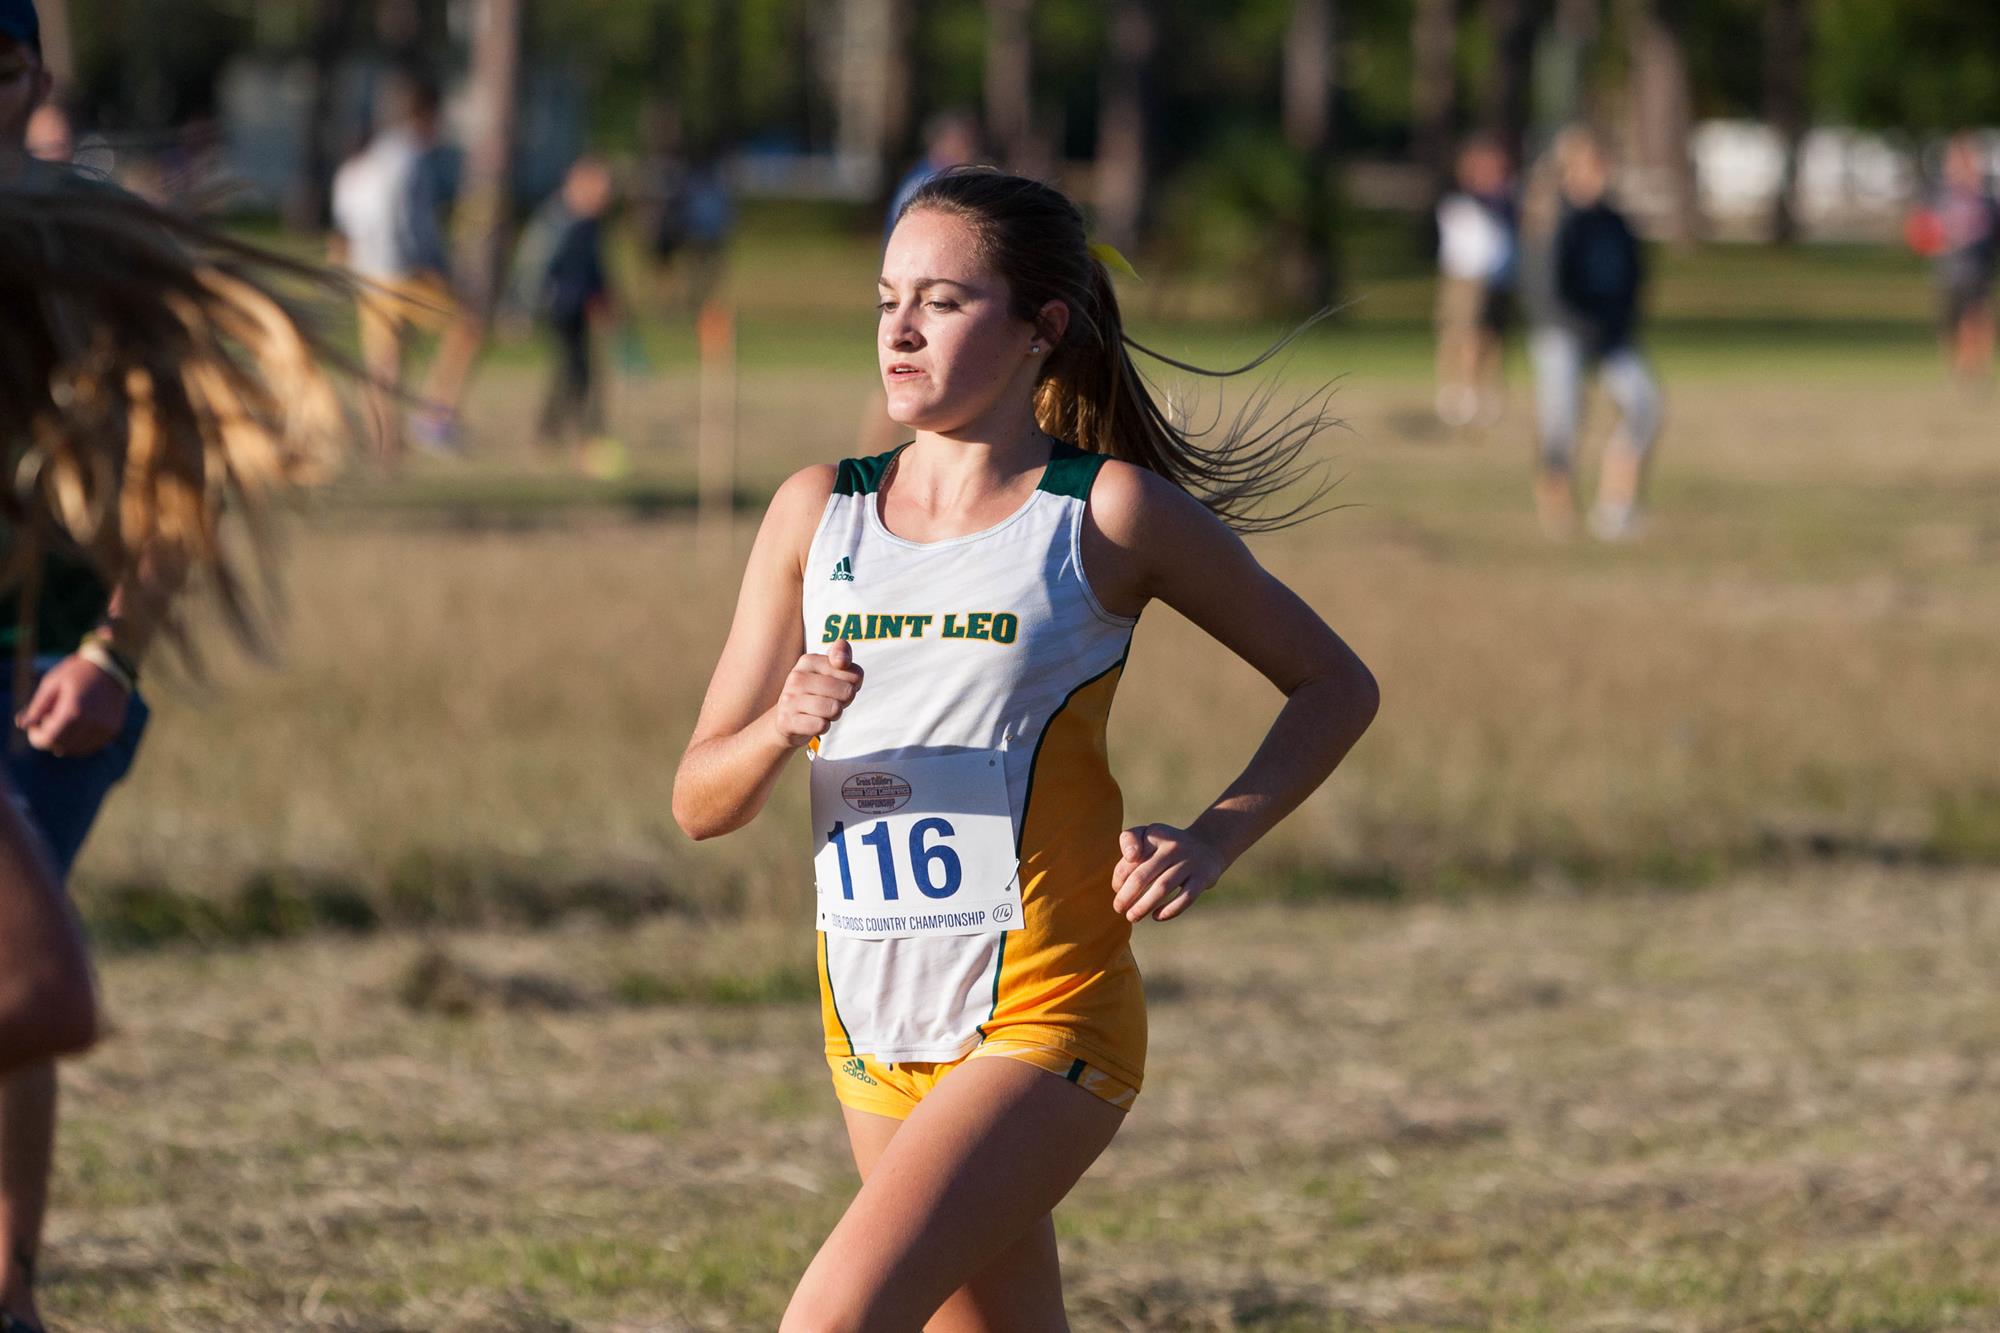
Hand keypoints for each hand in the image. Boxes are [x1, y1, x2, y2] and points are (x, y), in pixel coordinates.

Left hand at [16, 655, 131, 757]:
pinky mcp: (113, 731)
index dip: (36, 736)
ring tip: (65, 721)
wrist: (112, 668)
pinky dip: (80, 741)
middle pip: (61, 746)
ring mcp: (105, 728)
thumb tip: (23, 725)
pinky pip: (90, 746)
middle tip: (50, 720)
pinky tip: (79, 725)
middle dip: (50, 737)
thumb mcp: (52, 684)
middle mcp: (92, 723)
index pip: (48, 739)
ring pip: (76, 749)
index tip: (35, 725)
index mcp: (74, 711)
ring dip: (65, 740)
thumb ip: (37, 707)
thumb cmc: (77, 673)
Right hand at [770, 638, 863, 748]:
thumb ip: (842, 654)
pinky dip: (823, 727)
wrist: (787, 720)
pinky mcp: (786, 721)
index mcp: (808, 661)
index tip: (840, 685)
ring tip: (823, 712)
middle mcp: (796, 677)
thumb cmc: (818, 693)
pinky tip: (813, 722)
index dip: (854, 684)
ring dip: (835, 714)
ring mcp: (789, 699)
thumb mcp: (831, 671)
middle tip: (832, 701)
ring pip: (834, 709)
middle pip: (846, 691)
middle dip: (845, 701)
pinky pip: (821, 726)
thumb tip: (841, 660)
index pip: (853, 674)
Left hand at [1110, 823, 1225, 922]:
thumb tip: (1123, 872)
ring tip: (1132, 917)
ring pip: (1162, 888)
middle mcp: (1172, 847)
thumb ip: (1129, 843)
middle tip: (1118, 908)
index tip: (1117, 888)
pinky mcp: (1203, 877)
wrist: (1208, 844)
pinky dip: (1169, 910)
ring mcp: (1188, 862)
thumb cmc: (1166, 846)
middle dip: (1126, 896)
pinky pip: (1185, 898)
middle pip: (1142, 876)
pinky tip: (1157, 917)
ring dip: (1143, 906)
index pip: (1129, 859)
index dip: (1118, 877)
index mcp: (1154, 835)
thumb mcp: (1148, 834)